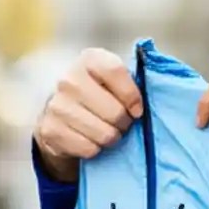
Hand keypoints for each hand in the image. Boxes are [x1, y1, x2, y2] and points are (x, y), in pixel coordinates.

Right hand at [33, 48, 143, 182]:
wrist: (61, 114)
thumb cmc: (100, 94)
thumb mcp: (114, 80)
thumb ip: (134, 80)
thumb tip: (159, 95)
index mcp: (90, 59)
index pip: (116, 71)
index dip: (132, 95)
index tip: (138, 110)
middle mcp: (69, 79)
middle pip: (114, 111)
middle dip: (125, 123)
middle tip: (122, 123)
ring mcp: (56, 105)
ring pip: (103, 134)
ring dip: (112, 138)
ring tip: (108, 131)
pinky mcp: (49, 130)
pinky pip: (88, 148)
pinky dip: (95, 149)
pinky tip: (91, 139)